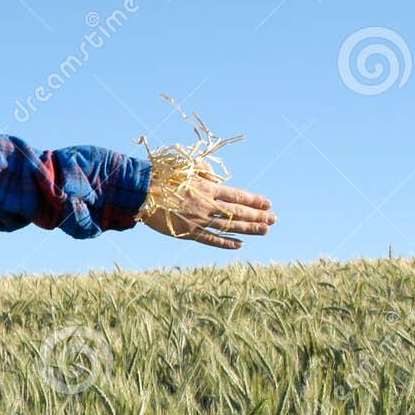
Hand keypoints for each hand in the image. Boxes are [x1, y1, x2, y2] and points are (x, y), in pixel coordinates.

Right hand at [141, 173, 274, 249]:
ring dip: (249, 229)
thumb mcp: (185, 169)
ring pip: (230, 226)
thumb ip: (204, 172)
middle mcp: (207, 205)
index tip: (268, 204)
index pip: (238, 196)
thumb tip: (216, 178)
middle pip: (238, 212)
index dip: (254, 200)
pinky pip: (211, 239)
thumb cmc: (161, 177)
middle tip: (274, 219)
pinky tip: (240, 244)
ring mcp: (198, 220)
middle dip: (258, 216)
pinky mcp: (187, 232)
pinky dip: (226, 243)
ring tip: (264, 231)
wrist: (140, 192)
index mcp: (207, 189)